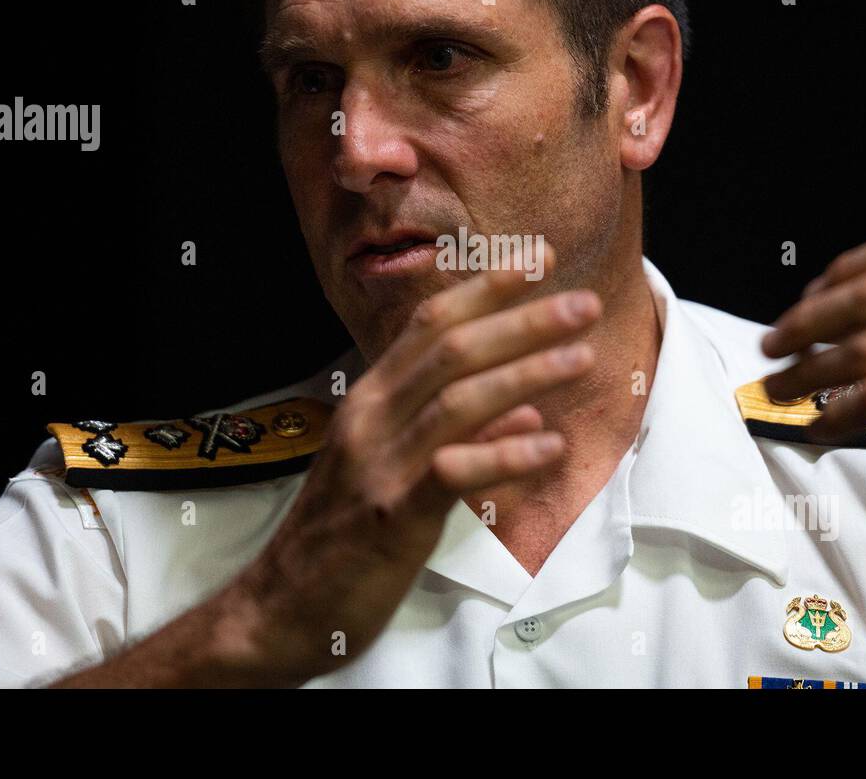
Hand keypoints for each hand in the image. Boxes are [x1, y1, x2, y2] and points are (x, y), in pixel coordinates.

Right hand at [231, 241, 600, 682]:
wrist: (281, 606)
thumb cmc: (343, 534)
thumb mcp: (396, 467)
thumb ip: (460, 430)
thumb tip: (527, 403)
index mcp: (370, 397)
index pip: (430, 324)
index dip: (486, 288)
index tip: (537, 259)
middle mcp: (370, 417)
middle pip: (451, 350)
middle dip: (522, 321)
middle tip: (584, 303)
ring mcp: (378, 464)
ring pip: (457, 400)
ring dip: (526, 372)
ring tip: (582, 356)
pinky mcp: (390, 515)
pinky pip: (452, 473)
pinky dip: (504, 454)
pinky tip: (549, 443)